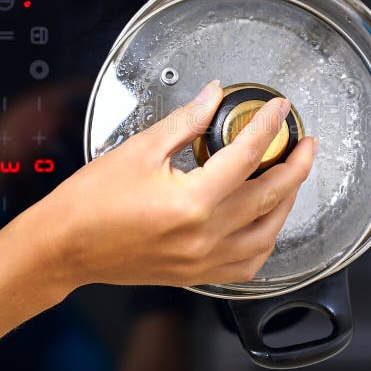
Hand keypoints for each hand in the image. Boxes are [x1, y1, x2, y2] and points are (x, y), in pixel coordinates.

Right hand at [34, 80, 315, 288]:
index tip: (279, 110)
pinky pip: (248, 264)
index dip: (268, 126)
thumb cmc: (91, 202)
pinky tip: (266, 222)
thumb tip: (213, 96)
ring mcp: (204, 260)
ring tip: (290, 178)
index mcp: (193, 201)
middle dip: (297, 166)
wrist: (63, 247)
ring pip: (268, 234)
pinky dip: (265, 241)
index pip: (247, 155)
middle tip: (306, 145)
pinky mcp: (197, 274)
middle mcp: (205, 235)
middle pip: (271, 196)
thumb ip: (186, 121)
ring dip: (287, 204)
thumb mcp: (140, 149)